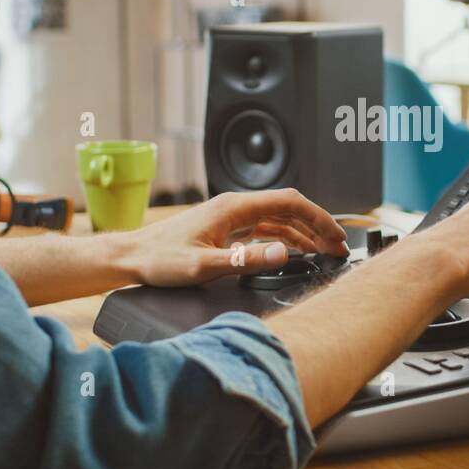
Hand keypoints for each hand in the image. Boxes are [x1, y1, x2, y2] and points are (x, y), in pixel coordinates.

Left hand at [118, 189, 348, 287]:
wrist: (130, 259)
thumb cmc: (158, 260)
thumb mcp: (204, 265)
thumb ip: (246, 259)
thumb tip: (283, 254)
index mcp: (234, 207)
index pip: (289, 202)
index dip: (318, 218)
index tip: (335, 236)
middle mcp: (235, 207)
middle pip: (288, 208)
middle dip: (317, 226)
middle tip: (337, 247)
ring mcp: (231, 217)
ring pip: (279, 219)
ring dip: (303, 234)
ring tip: (324, 252)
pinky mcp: (226, 230)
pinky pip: (265, 229)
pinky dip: (285, 239)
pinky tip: (294, 253)